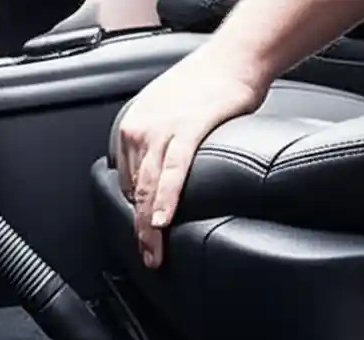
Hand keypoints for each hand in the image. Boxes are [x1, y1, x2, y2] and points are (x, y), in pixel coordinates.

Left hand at [117, 50, 267, 268]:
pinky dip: (167, 199)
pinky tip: (164, 221)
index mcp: (132, 128)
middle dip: (140, 230)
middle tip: (148, 257)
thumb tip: (164, 176)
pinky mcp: (189, 128)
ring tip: (155, 253)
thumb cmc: (206, 85)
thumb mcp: (167, 115)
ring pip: (150, 188)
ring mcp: (162, 129)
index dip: (139, 213)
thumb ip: (160, 146)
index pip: (129, 183)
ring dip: (150, 227)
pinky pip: (173, 172)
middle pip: (136, 192)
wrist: (233, 59)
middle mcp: (139, 129)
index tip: (146, 235)